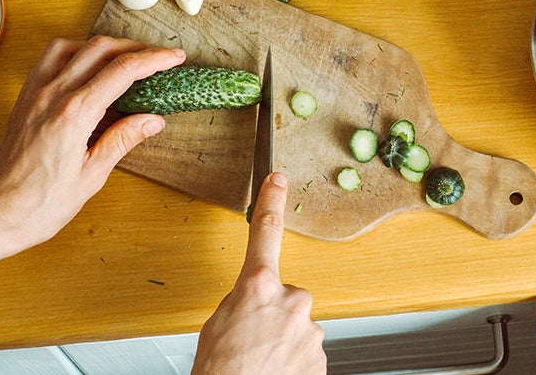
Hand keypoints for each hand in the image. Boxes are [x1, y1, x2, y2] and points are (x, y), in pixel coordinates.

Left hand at [0, 36, 185, 281]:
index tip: (174, 58)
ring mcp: (34, 94)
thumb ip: (122, 140)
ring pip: (71, 47)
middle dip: (134, 48)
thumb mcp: (92, 175)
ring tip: (123, 59)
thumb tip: (152, 120)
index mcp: (74, 114)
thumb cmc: (41, 204)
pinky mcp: (24, 100)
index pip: (122, 70)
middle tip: (156, 58)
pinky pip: (48, 60)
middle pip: (99, 49)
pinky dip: (73, 54)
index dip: (154, 59)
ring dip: (101, 46)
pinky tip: (87, 70)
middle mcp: (52, 96)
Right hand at [192, 172, 325, 373]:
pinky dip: (291, 361)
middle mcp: (290, 302)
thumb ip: (241, 301)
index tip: (279, 180)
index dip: (272, 201)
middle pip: (285, 297)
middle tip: (250, 340)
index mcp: (257, 287)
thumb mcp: (215, 325)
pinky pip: (305, 351)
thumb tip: (254, 300)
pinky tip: (274, 371)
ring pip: (296, 327)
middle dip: (272, 313)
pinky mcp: (320, 355)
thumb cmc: (220, 373)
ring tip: (259, 362)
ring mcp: (308, 329)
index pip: (265, 232)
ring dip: (281, 341)